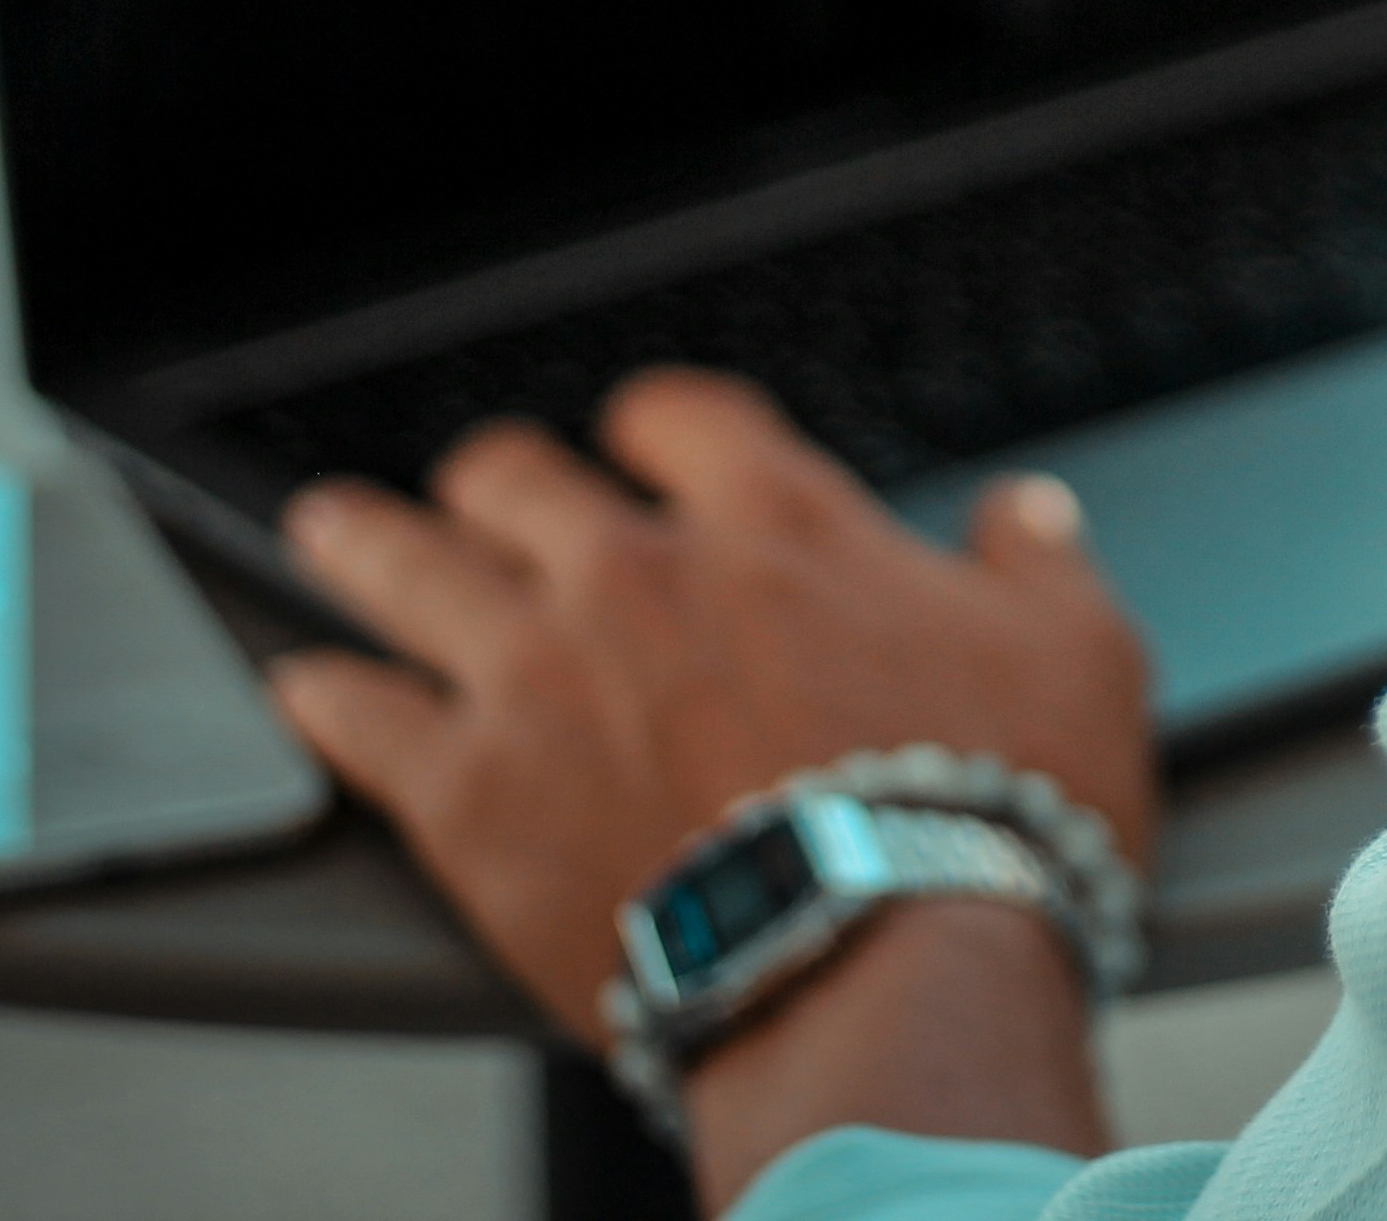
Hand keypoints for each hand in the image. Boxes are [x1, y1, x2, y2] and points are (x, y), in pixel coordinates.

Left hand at [266, 370, 1153, 1058]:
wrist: (880, 971)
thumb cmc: (988, 816)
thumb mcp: (1079, 654)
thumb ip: (1038, 565)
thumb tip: (1025, 515)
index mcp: (777, 520)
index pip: (678, 415)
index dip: (655, 426)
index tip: (650, 447)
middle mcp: (638, 571)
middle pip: (521, 477)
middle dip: (500, 478)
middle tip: (485, 490)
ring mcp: (537, 675)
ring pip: (411, 566)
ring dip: (368, 540)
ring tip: (334, 530)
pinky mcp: (466, 795)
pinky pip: (360, 718)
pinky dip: (326, 697)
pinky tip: (307, 687)